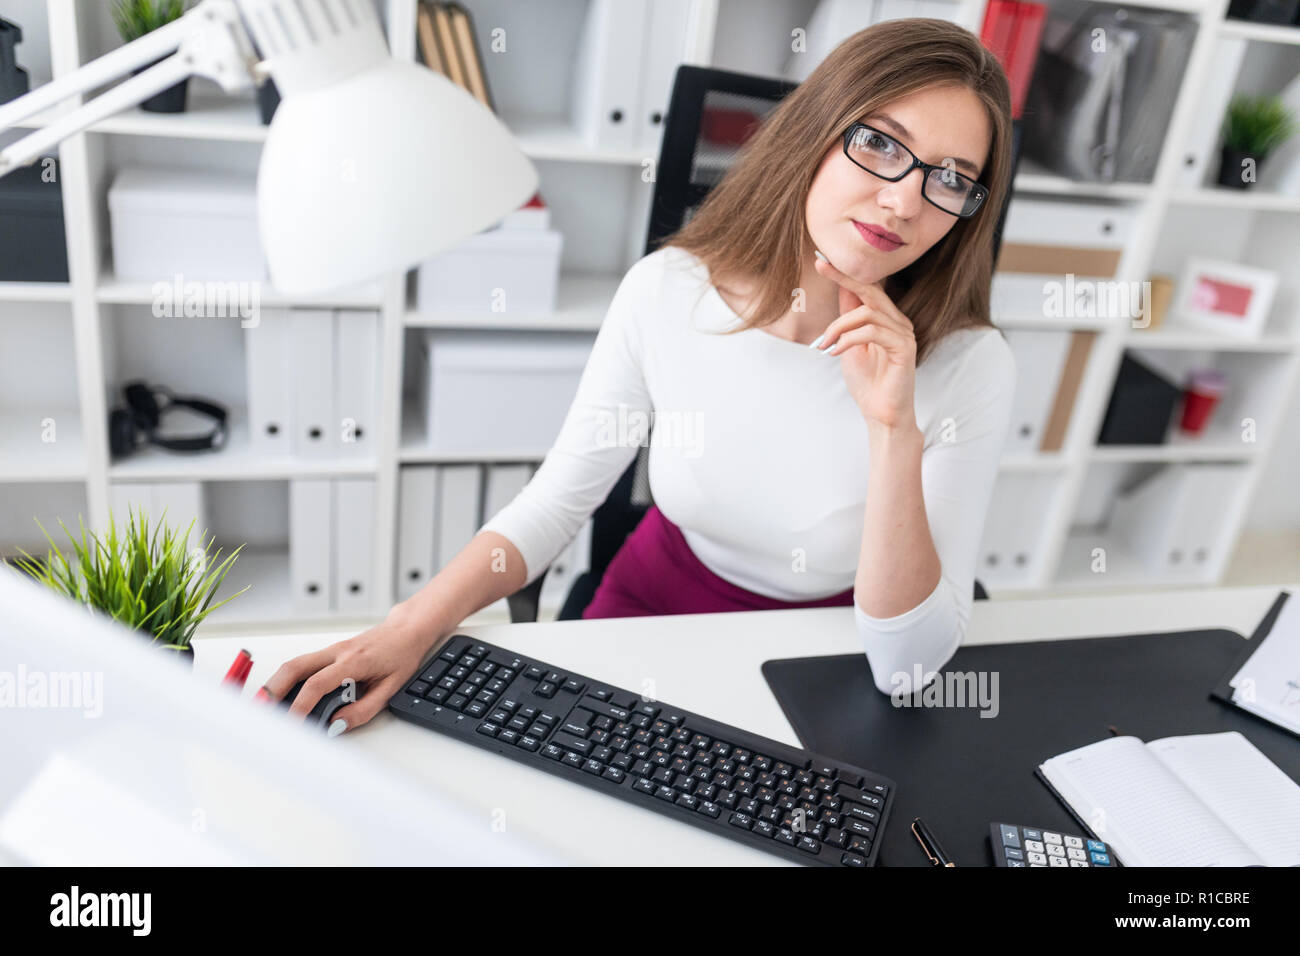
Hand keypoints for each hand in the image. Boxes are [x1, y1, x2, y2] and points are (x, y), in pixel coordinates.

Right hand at [261, 614, 440, 732]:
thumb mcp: (391, 688)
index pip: (317, 684)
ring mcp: (330, 650)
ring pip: (294, 664)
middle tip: (261, 714)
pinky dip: (286, 680)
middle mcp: (336, 652)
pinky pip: (302, 665)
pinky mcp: (328, 652)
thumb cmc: (401, 656)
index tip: (291, 725)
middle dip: (273, 690)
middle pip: (294, 667)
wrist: (406, 631)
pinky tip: (280, 696)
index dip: (300, 706)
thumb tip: (336, 725)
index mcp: (353, 661)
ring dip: (275, 685)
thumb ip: (363, 710)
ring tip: (263, 708)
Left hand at [812, 253, 918, 431]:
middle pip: (871, 290)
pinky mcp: (904, 347)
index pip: (866, 289)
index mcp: (886, 319)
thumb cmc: (867, 382)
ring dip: (838, 327)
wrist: (881, 413)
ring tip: (824, 346)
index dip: (845, 274)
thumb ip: (848, 319)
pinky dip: (849, 339)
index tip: (821, 260)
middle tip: (820, 267)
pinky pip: (873, 331)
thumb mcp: (849, 345)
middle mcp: (898, 322)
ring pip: (867, 313)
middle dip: (843, 277)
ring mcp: (904, 333)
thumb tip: (841, 289)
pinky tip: (836, 352)